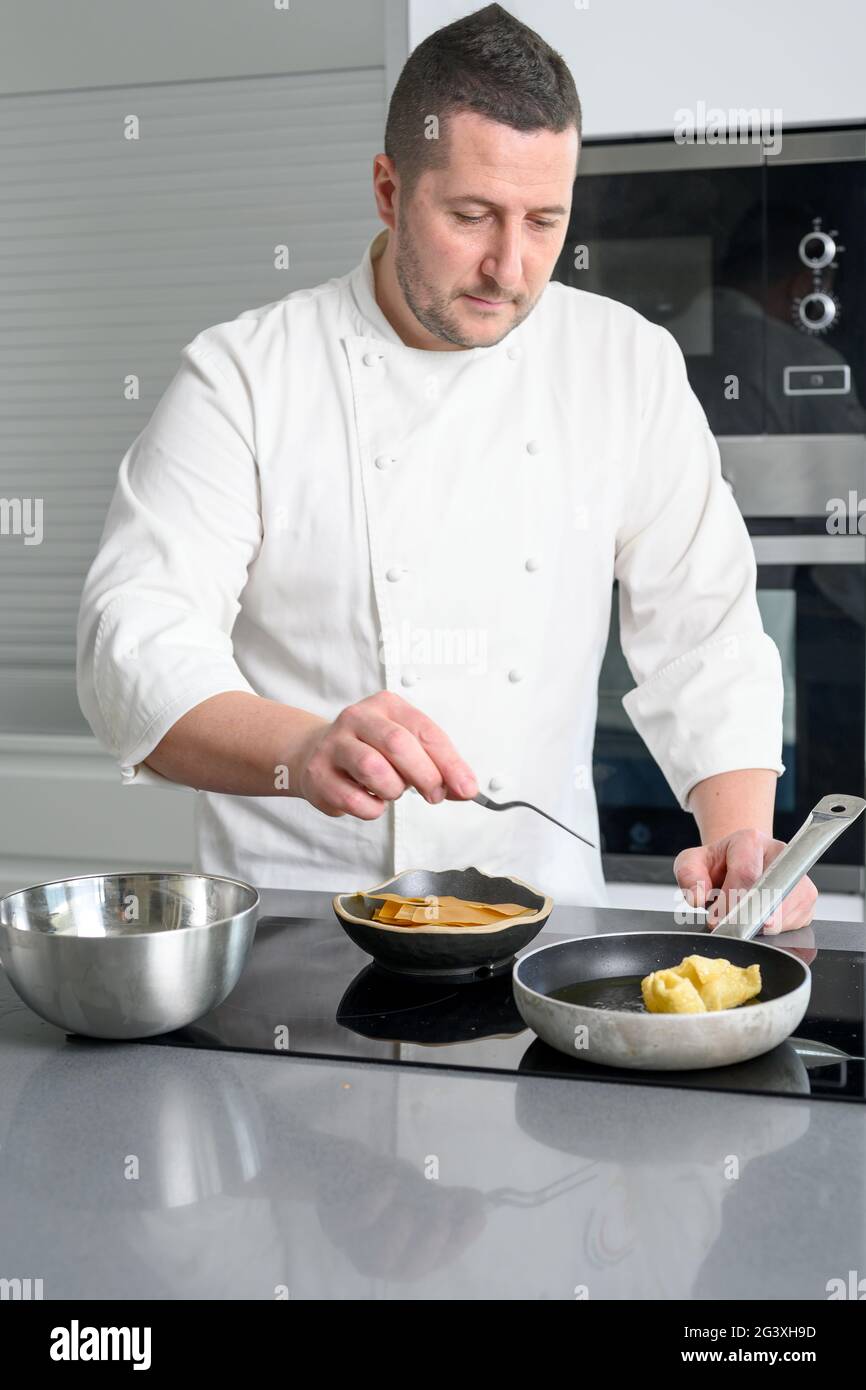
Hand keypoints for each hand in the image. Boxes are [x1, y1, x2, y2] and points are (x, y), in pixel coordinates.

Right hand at [293, 689, 477, 819]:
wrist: (316, 752)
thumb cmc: (371, 749)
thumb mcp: (408, 748)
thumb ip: (438, 767)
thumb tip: (465, 789)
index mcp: (386, 705)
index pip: (424, 730)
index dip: (449, 762)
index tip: (467, 788)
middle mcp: (357, 718)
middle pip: (398, 744)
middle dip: (425, 775)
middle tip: (434, 794)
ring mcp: (334, 745)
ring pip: (373, 769)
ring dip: (393, 790)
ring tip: (393, 791)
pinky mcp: (318, 774)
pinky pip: (354, 799)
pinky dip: (372, 808)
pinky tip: (371, 799)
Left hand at [674, 828, 818, 934]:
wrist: (736, 865)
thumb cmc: (716, 865)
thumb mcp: (691, 863)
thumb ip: (689, 877)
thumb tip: (698, 897)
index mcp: (750, 840)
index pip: (746, 874)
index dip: (731, 901)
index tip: (717, 920)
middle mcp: (780, 853)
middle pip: (771, 892)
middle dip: (749, 917)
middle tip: (733, 930)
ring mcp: (798, 875)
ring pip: (786, 910)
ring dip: (762, 926)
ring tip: (743, 924)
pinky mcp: (806, 899)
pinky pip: (795, 922)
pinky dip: (776, 931)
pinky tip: (759, 924)